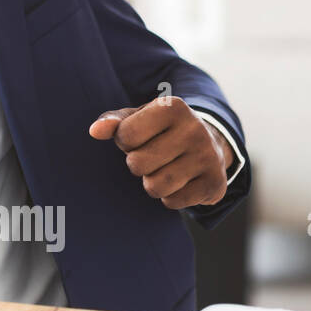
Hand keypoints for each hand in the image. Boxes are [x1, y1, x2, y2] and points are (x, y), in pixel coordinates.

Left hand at [88, 97, 233, 209]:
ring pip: (155, 187)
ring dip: (151, 183)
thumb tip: (95, 131)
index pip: (125, 135)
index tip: (140, 137)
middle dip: (137, 164)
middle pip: (138, 164)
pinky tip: (180, 181)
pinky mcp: (215, 184)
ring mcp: (208, 157)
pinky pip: (173, 202)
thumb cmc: (161, 129)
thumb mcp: (137, 118)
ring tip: (164, 169)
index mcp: (173, 107)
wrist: (209, 142)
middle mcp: (195, 129)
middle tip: (153, 155)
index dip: (125, 142)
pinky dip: (169, 197)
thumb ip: (113, 122)